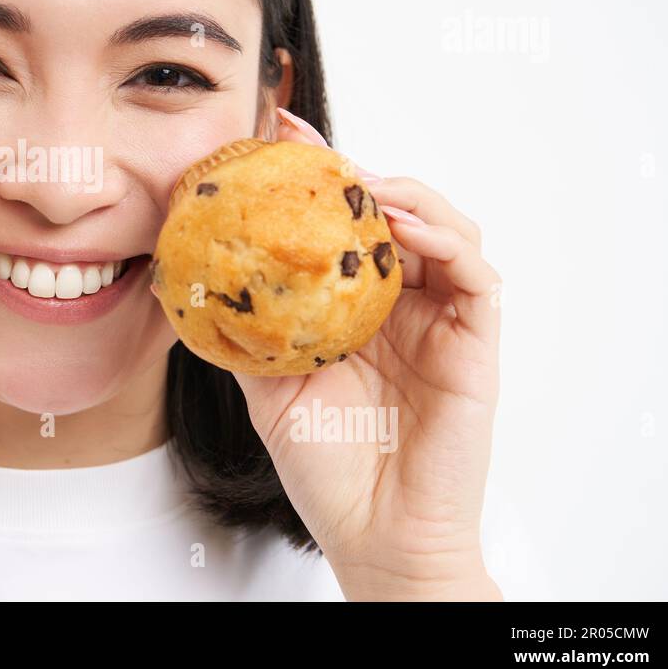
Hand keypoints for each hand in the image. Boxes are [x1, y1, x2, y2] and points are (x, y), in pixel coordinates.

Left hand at [230, 107, 502, 600]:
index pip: (346, 228)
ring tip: (364, 186)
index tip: (280, 134)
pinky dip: (447, 240)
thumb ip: (244, 333)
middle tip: (314, 147)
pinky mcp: (476, 344)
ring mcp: (443, 321)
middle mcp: (403, 305)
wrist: (373, 534)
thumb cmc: (325, 467)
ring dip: (408, 196)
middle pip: (397, 213)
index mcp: (357, 308)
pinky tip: (406, 230)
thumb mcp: (267, 387)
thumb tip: (191, 281)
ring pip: (446, 229)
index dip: (322, 178)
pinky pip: (477, 276)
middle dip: (360, 171)